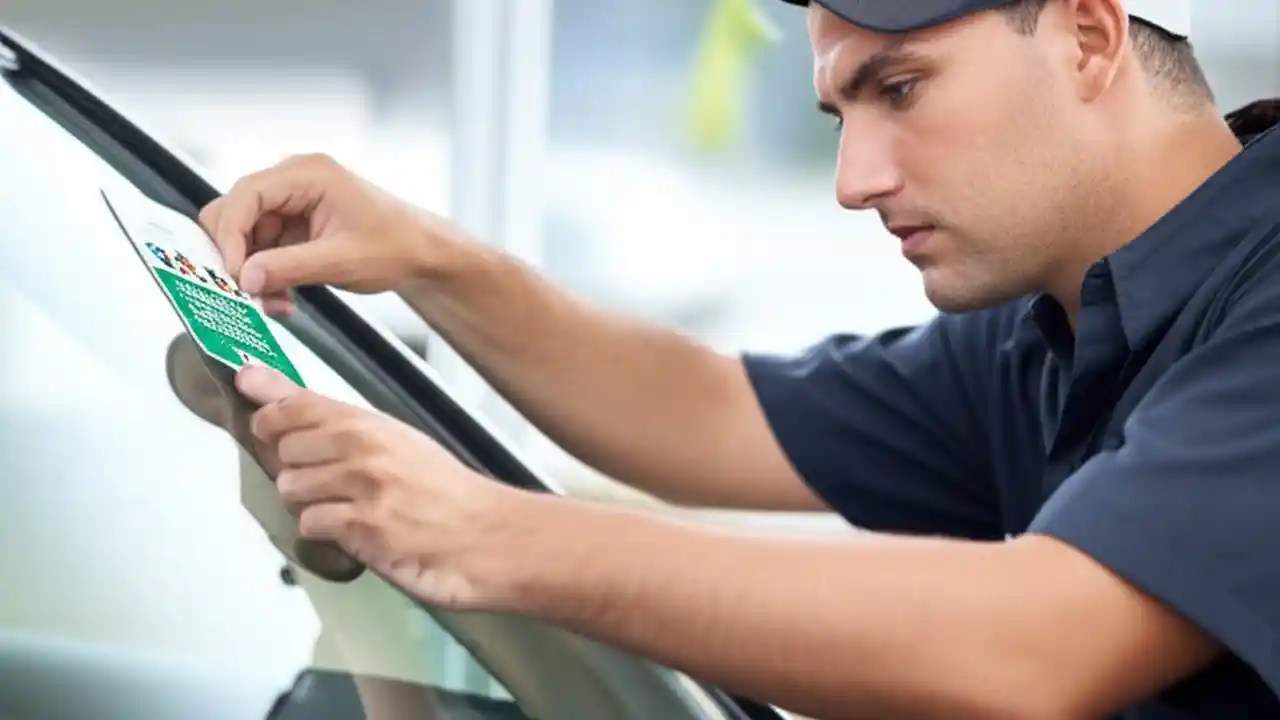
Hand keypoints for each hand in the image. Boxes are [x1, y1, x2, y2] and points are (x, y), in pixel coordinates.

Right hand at [198, 154, 462, 316]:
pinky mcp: (293, 223)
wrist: (420, 253)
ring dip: (251, 272)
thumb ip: (289, 268)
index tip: (233, 274)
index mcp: (308, 174)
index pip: (247, 195)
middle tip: (243, 293)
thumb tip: (244, 278)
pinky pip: (262, 248)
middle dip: (237, 255)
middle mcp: (294, 180)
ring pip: (245, 235)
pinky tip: (281, 299)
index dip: (231, 235)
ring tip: (271, 304)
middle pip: (235, 211)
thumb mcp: (341, 261)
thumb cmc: (395, 246)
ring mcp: (291, 201)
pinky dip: (265, 275)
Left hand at [235, 364, 521, 610]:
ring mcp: (362, 487)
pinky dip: (328, 533)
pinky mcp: (364, 528)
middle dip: (298, 470)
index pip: (294, 404)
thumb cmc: (446, 492)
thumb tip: (263, 385)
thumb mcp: (396, 441)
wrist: (489, 535)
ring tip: (352, 509)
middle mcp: (362, 448)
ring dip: (312, 504)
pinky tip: (360, 531)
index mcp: (370, 423)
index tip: (263, 419)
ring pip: (291, 489)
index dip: (269, 415)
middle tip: (333, 482)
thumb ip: (331, 419)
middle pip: (283, 451)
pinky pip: (311, 524)